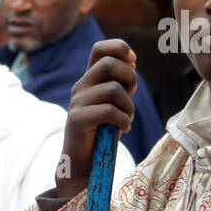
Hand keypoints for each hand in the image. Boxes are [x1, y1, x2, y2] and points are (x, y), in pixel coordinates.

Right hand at [56, 39, 136, 199]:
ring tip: (127, 118)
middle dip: (129, 77)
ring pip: (112, 89)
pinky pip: (108, 110)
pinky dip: (123, 120)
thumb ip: (119, 82)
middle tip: (132, 94)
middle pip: (108, 64)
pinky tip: (124, 129)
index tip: (133, 62)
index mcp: (89, 80)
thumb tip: (132, 61)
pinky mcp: (78, 119)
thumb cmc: (101, 132)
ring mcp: (77, 103)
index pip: (99, 49)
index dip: (119, 48)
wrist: (82, 162)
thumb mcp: (113, 103)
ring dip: (129, 105)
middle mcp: (81, 87)